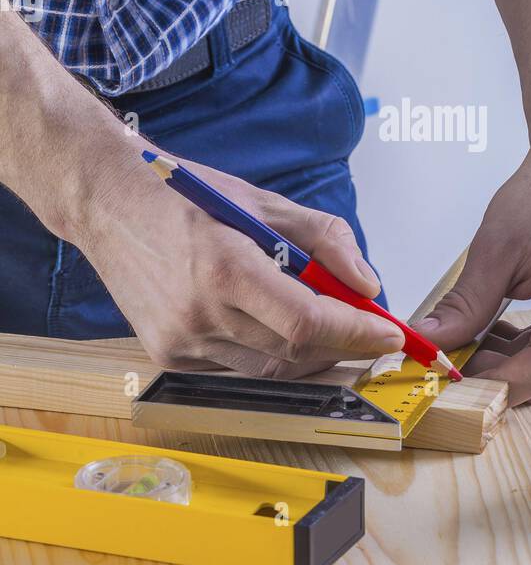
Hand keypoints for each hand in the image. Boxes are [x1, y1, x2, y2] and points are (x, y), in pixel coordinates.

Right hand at [78, 142, 403, 377]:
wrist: (106, 203)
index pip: (309, 322)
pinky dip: (267, 352)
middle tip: (371, 330)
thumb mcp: (263, 201)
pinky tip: (270, 324)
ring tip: (328, 324)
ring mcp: (181, 340)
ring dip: (309, 352)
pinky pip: (237, 367)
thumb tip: (368, 285)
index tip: (391, 334)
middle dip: (344, 344)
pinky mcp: (168, 354)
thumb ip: (325, 240)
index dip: (358, 333)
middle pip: (296, 351)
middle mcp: (201, 313)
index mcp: (226, 268)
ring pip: (270, 367)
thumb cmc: (183, 196)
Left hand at [415, 145, 530, 404]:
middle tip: (451, 358)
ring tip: (471, 333)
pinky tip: (498, 326)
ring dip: (509, 361)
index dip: (500, 383)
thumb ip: (464, 304)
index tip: (458, 381)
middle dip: (497, 374)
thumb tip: (428, 340)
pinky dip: (525, 346)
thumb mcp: (497, 247)